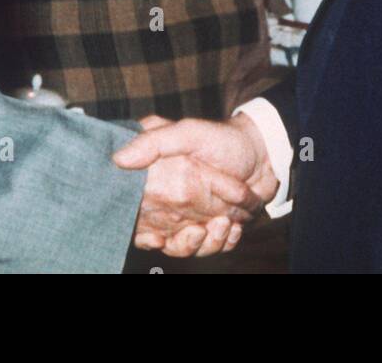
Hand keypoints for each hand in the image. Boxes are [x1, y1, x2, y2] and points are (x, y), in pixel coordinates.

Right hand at [113, 113, 278, 257]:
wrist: (263, 153)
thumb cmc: (222, 139)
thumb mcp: (187, 132)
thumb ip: (154, 143)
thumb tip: (118, 159)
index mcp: (154, 178)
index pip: (134, 212)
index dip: (142, 231)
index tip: (157, 237)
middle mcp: (167, 199)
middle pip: (160, 236)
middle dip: (182, 239)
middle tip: (201, 228)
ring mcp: (189, 215)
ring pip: (185, 246)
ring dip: (206, 242)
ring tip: (224, 224)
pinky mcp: (210, 226)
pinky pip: (209, 247)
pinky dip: (222, 242)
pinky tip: (233, 228)